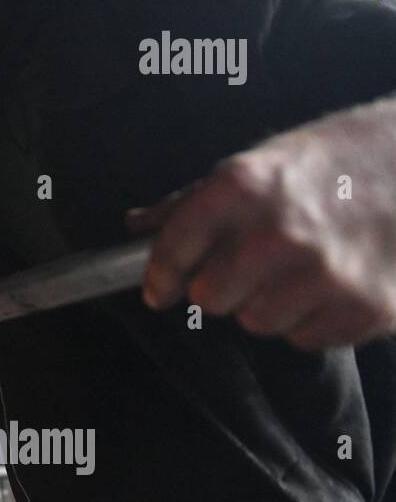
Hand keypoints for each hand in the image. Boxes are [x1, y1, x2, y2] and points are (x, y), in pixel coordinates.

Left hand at [127, 100, 395, 348]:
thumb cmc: (333, 163)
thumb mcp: (260, 163)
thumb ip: (194, 201)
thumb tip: (137, 225)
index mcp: (244, 187)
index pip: (176, 246)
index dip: (161, 274)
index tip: (158, 290)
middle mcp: (279, 233)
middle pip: (210, 298)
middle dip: (221, 287)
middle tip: (248, 266)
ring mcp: (325, 275)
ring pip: (256, 322)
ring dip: (266, 304)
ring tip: (298, 269)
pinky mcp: (364, 308)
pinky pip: (304, 339)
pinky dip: (310, 319)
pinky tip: (330, 283)